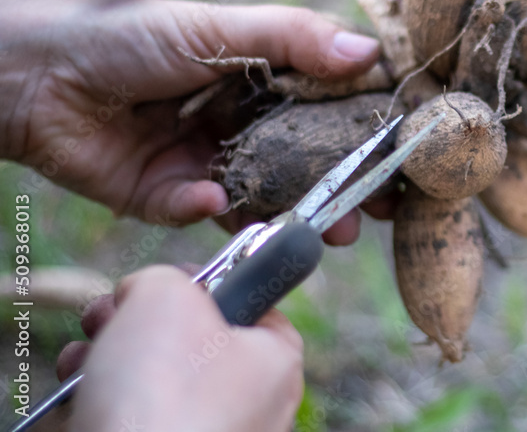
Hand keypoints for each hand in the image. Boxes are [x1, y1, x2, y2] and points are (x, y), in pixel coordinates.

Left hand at [0, 0, 383, 242]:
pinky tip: (211, 200)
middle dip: (342, 187)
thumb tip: (371, 54)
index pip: (325, 108)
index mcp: (258, 78)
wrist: (33, 74)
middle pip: (304, 161)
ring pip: (264, 195)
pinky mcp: (167, 195)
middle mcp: (240, 122)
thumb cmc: (125, 33)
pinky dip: (208, 209)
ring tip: (329, 231)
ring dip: (295, 213)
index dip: (363, 132)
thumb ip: (292, 41)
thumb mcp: (217, 27)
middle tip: (379, 209)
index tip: (403, 153)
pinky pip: (201, 211)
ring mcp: (206, 161)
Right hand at [58, 265, 303, 431]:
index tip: (173, 281)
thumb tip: (147, 292)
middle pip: (196, 340)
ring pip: (157, 379)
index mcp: (277, 363)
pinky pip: (136, 418)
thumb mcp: (166, 296)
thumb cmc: (160, 391)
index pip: (256, 305)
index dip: (210, 283)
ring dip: (111, 356)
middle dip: (142, 320)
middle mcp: (256, 407)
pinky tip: (78, 389)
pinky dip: (103, 399)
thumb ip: (165, 279)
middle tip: (112, 312)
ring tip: (87, 355)